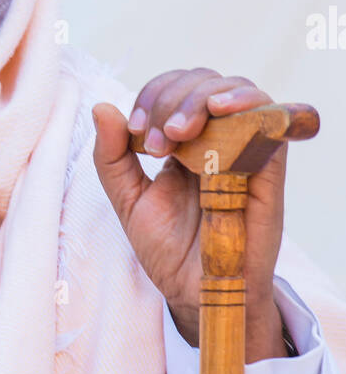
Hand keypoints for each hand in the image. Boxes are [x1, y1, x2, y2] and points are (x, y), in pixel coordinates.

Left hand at [92, 68, 286, 361]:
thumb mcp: (127, 199)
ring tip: (180, 130)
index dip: (153, 97)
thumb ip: (112, 156)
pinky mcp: (268, 168)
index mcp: (184, 141)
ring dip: (202, 97)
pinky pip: (270, 120)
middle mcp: (216, 138)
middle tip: (156, 142)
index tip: (136, 131)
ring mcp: (244, 150)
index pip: (174, 90)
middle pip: (203, 82)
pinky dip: (249, 103)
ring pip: (236, 91)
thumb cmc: (166, 249)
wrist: (194, 291)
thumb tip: (102, 107)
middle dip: (172, 99)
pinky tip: (221, 109)